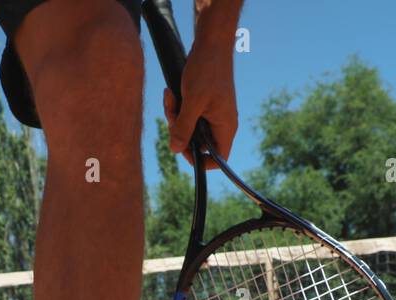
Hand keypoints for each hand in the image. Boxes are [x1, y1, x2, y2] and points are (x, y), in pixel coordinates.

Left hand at [163, 41, 237, 168]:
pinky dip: (177, 106)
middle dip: (180, 131)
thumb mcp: (192, 102)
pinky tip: (170, 93)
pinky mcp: (203, 104)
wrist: (210, 43)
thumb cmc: (206, 70)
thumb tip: (175, 150)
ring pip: (189, 128)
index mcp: (225, 127)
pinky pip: (187, 114)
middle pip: (198, 143)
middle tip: (172, 114)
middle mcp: (221, 123)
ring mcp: (212, 113)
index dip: (199, 160)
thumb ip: (184, 128)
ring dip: (175, 116)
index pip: (218, 159)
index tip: (182, 148)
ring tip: (170, 97)